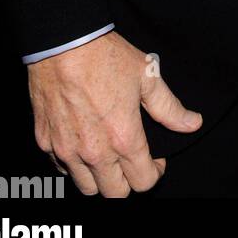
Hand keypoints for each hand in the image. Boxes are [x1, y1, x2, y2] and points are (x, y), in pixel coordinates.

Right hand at [28, 29, 202, 195]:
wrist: (63, 42)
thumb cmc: (105, 56)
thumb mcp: (147, 76)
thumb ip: (169, 107)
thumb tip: (192, 123)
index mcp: (123, 137)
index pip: (143, 182)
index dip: (154, 173)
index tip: (155, 161)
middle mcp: (94, 152)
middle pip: (115, 195)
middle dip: (129, 182)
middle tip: (133, 162)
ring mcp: (66, 150)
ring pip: (87, 188)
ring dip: (100, 179)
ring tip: (109, 156)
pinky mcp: (45, 142)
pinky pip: (62, 169)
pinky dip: (74, 165)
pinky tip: (84, 145)